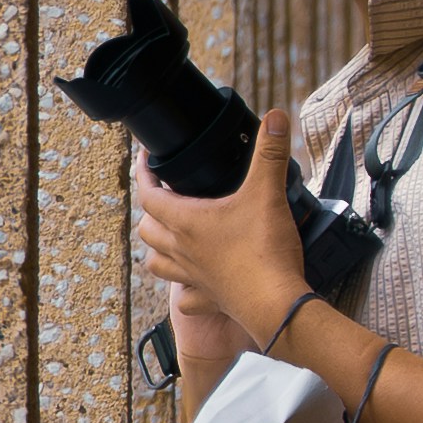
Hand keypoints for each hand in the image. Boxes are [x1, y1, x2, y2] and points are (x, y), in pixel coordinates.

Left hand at [135, 110, 313, 382]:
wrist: (278, 305)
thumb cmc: (265, 252)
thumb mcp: (269, 193)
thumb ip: (270, 153)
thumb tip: (275, 117)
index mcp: (186, 222)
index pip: (148, 194)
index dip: (144, 173)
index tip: (148, 159)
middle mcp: (182, 251)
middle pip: (149, 229)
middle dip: (152, 210)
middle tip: (166, 196)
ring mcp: (193, 279)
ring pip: (158, 264)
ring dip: (159, 250)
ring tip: (172, 238)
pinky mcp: (210, 300)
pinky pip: (186, 298)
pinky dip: (185, 289)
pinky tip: (196, 282)